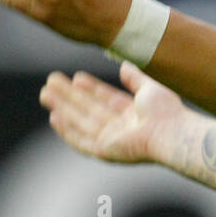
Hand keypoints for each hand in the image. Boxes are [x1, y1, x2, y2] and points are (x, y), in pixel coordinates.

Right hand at [40, 62, 191, 164]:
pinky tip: (54, 118)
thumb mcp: (150, 88)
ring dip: (63, 108)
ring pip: (80, 121)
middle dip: (69, 96)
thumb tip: (124, 64)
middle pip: (88, 109)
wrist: (170, 133)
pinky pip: (80, 141)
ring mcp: (111, 140)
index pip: (105, 98)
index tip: (75, 77)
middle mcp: (120, 127)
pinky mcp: (105, 152)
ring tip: (45, 94)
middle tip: (50, 83)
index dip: (89, 88)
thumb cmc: (166, 112)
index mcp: (132, 113)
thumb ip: (135, 78)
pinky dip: (67, 131)